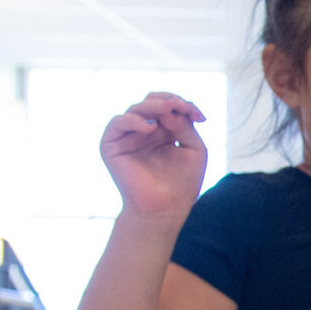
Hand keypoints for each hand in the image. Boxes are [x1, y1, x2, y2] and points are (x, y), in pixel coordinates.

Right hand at [100, 93, 207, 216]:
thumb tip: (170, 108)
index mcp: (163, 131)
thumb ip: (185, 125)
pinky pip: (117, 123)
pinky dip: (134, 121)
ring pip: (135, 109)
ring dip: (153, 106)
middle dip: (168, 100)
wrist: (165, 209)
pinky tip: (150, 127)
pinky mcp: (111, 145)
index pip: (168, 106)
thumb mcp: (193, 148)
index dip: (182, 104)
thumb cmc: (182, 182)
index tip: (198, 114)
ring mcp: (128, 136)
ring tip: (168, 110)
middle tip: (182, 106)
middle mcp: (144, 131)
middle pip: (151, 102)